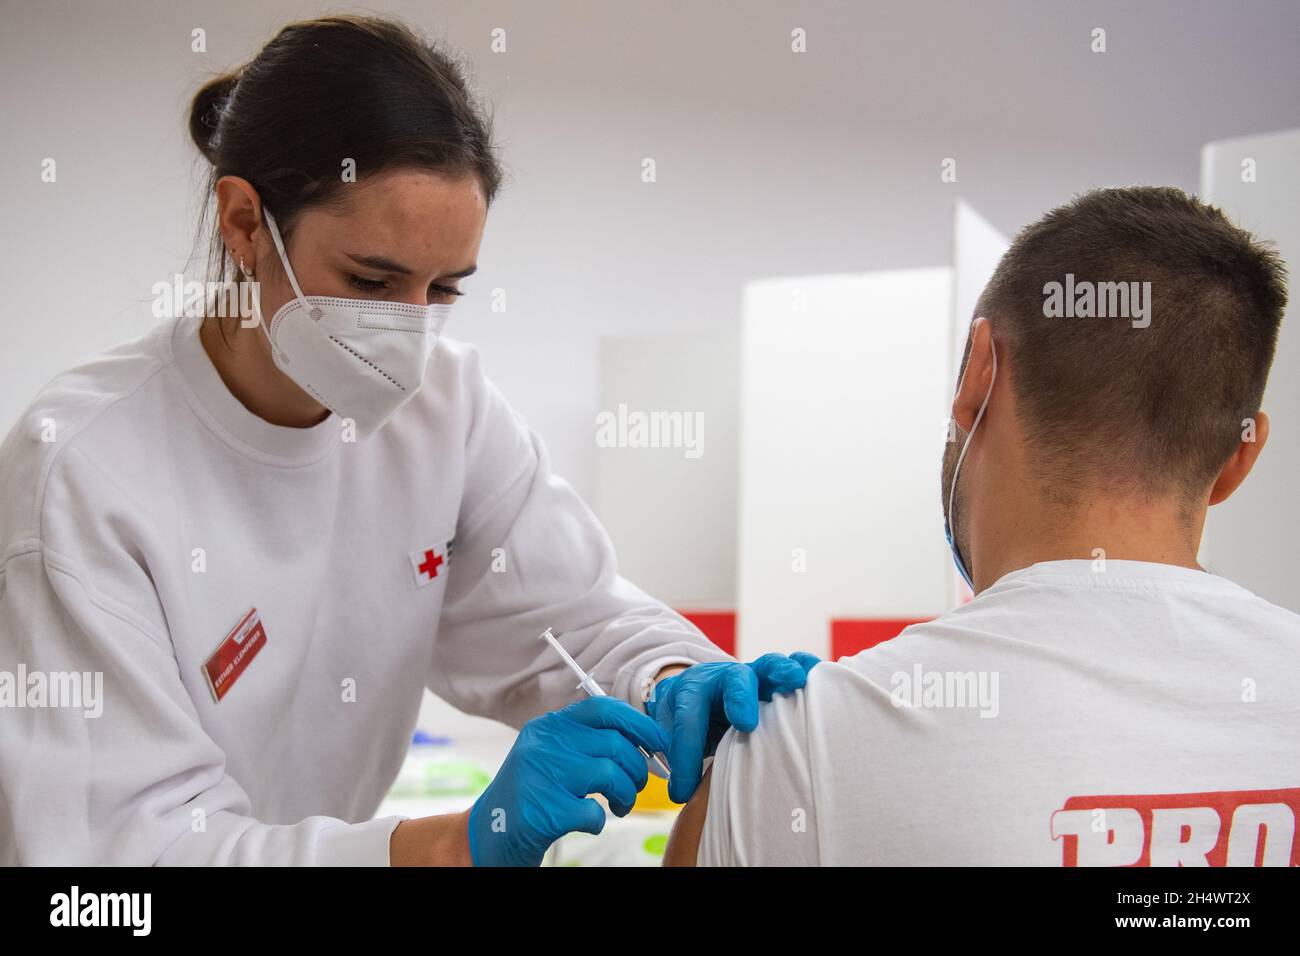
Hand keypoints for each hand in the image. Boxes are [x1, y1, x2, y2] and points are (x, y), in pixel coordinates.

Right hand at [467, 696, 668, 865]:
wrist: (487, 835)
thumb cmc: (531, 796)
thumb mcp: (551, 756)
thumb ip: (587, 742)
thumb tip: (645, 739)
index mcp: (548, 727)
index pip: (603, 709)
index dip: (639, 723)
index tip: (659, 742)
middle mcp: (543, 745)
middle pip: (615, 744)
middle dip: (637, 769)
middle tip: (634, 787)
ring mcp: (542, 776)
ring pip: (611, 775)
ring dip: (626, 795)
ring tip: (620, 806)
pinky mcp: (544, 811)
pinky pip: (595, 812)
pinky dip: (600, 821)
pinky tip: (588, 823)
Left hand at [646, 652, 820, 802]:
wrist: (697, 694)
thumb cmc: (685, 719)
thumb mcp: (666, 734)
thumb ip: (669, 755)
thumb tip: (679, 795)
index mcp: (691, 691)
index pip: (687, 718)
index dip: (686, 752)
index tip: (682, 790)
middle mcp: (723, 678)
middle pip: (732, 678)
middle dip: (738, 698)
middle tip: (745, 723)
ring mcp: (753, 676)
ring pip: (768, 666)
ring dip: (782, 671)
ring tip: (797, 679)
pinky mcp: (775, 681)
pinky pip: (794, 667)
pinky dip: (807, 669)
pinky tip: (821, 676)